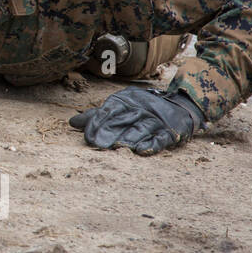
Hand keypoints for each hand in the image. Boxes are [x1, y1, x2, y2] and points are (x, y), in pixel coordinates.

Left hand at [70, 87, 204, 154]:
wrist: (179, 104)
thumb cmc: (141, 107)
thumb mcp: (119, 106)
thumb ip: (97, 115)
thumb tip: (72, 122)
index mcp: (124, 102)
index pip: (108, 112)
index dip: (98, 123)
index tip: (88, 136)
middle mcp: (139, 110)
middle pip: (123, 121)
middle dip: (110, 133)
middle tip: (98, 144)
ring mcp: (155, 121)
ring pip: (140, 129)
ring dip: (129, 138)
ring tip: (118, 146)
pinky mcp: (169, 132)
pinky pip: (160, 138)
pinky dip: (152, 144)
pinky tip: (141, 150)